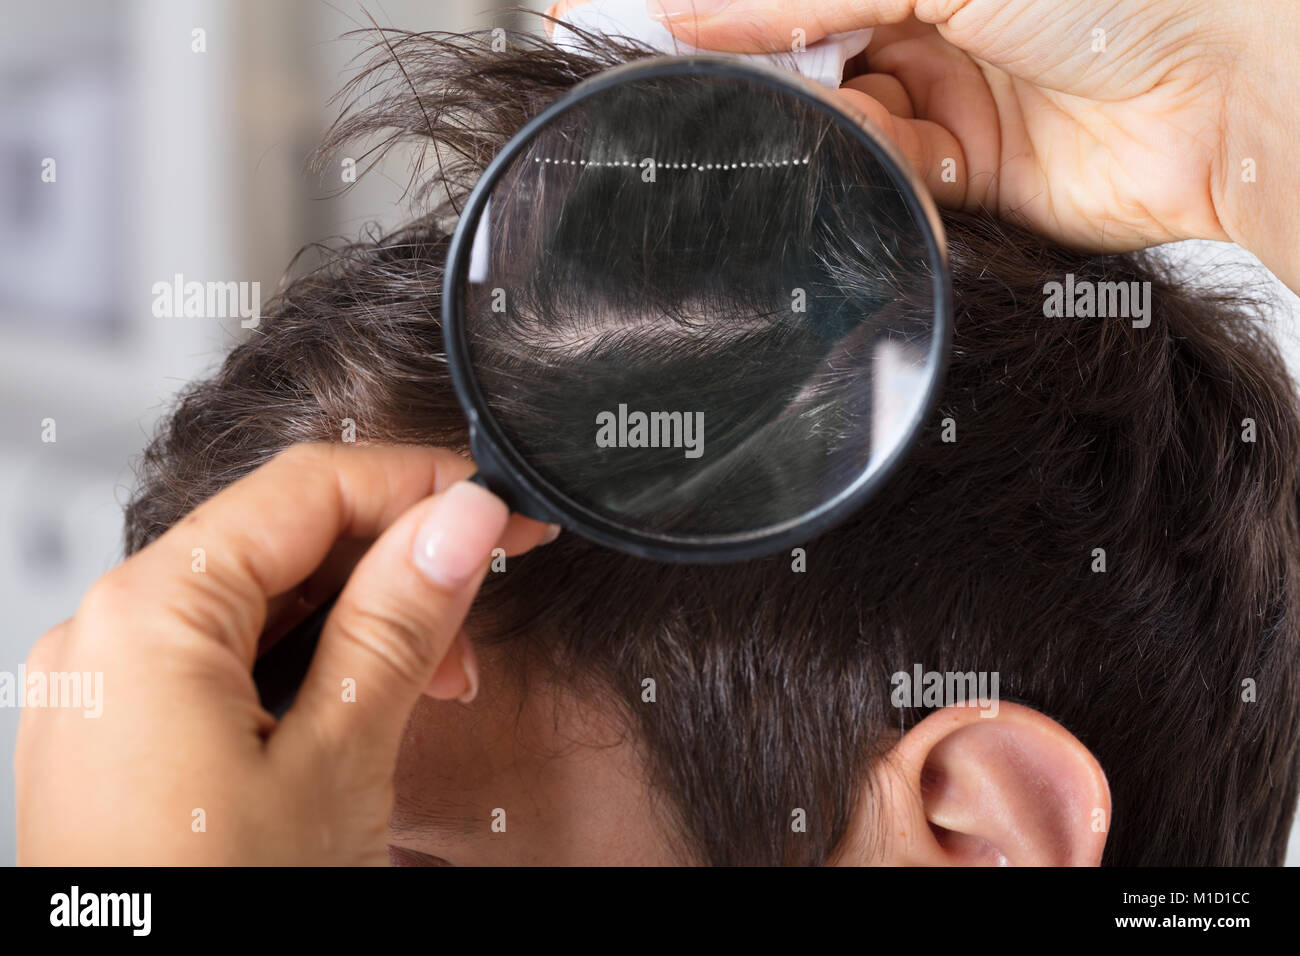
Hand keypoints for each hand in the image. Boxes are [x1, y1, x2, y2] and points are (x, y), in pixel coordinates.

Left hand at [14, 443, 553, 864]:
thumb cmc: (215, 915)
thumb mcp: (337, 762)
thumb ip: (398, 621)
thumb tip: (459, 519)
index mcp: (145, 615)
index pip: (307, 488)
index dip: (422, 484)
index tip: (504, 506)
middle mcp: (107, 636)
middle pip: (280, 538)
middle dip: (395, 558)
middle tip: (489, 585)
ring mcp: (108, 688)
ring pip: (259, 601)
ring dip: (361, 616)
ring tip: (440, 671)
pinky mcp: (124, 736)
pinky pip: (228, 660)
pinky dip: (309, 665)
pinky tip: (370, 700)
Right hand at [634, 0, 1296, 290]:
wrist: (1234, 91)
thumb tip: (688, 11)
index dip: (711, 3)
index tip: (639, 19)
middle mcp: (922, 10)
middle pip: (794, 42)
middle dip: (768, 63)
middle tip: (743, 74)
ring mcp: (942, 88)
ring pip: (829, 116)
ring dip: (834, 121)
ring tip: (878, 107)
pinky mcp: (959, 171)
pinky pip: (879, 177)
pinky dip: (882, 171)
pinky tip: (912, 153)